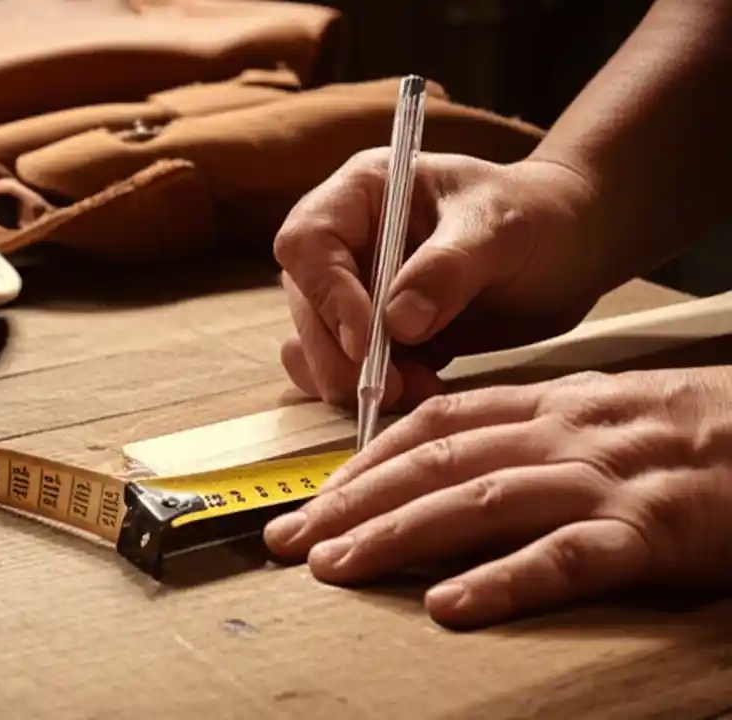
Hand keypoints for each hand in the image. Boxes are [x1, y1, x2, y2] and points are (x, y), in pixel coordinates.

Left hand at [262, 366, 731, 628]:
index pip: (434, 422)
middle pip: (435, 459)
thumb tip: (456, 459)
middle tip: (286, 538)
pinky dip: (503, 581)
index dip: (364, 459)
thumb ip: (534, 430)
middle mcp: (566, 430)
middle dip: (351, 500)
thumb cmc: (706, 435)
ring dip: (396, 534)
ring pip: (480, 500)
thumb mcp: (608, 415)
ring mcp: (609, 478)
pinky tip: (449, 608)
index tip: (314, 495)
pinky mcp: (657, 532)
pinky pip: (568, 558)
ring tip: (333, 567)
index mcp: (553, 402)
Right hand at [274, 149, 609, 409]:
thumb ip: (448, 269)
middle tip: (385, 388)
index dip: (326, 293)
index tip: (367, 340)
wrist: (570, 248)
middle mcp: (345, 241)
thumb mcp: (500, 228)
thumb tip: (397, 324)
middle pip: (304, 302)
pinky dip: (367, 391)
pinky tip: (418, 392)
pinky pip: (342, 370)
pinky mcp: (373, 336)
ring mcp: (354, 291)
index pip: (307, 242)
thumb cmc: (537, 217)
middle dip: (336, 352)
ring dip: (348, 378)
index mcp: (362, 193)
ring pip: (313, 344)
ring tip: (412, 391)